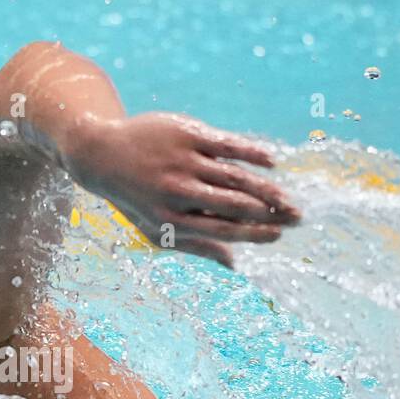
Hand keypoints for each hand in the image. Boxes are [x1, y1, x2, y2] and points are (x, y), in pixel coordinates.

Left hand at [63, 112, 299, 266]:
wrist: (102, 154)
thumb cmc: (136, 199)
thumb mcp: (158, 231)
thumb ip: (198, 246)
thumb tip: (236, 265)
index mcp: (171, 220)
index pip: (223, 230)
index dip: (254, 234)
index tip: (280, 236)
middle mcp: (178, 191)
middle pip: (233, 204)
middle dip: (269, 213)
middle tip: (297, 218)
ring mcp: (183, 160)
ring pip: (234, 177)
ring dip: (266, 189)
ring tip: (288, 199)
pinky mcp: (187, 133)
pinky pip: (226, 144)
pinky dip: (251, 153)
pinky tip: (272, 163)